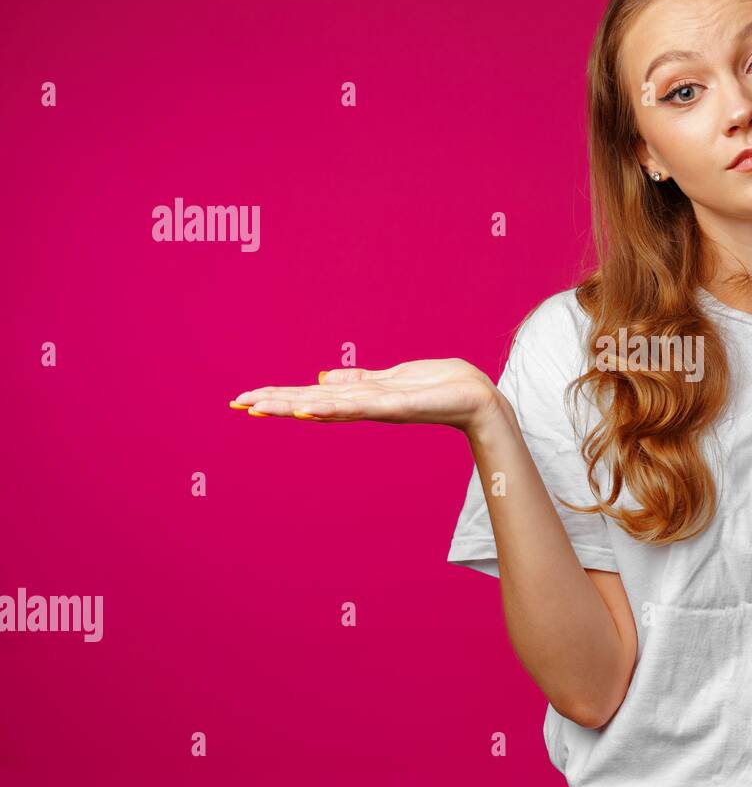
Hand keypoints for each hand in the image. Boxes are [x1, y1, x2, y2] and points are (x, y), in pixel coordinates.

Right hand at [229, 359, 504, 433]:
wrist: (478, 398)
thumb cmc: (441, 386)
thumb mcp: (393, 378)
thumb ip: (359, 381)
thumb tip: (321, 379)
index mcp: (363, 397)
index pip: (312, 395)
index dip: (280, 395)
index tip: (246, 398)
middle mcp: (365, 405)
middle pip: (311, 402)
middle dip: (276, 403)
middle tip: (238, 405)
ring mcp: (379, 407)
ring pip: (328, 406)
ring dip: (293, 406)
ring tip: (260, 407)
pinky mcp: (398, 406)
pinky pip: (361, 406)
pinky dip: (335, 408)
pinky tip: (310, 409)